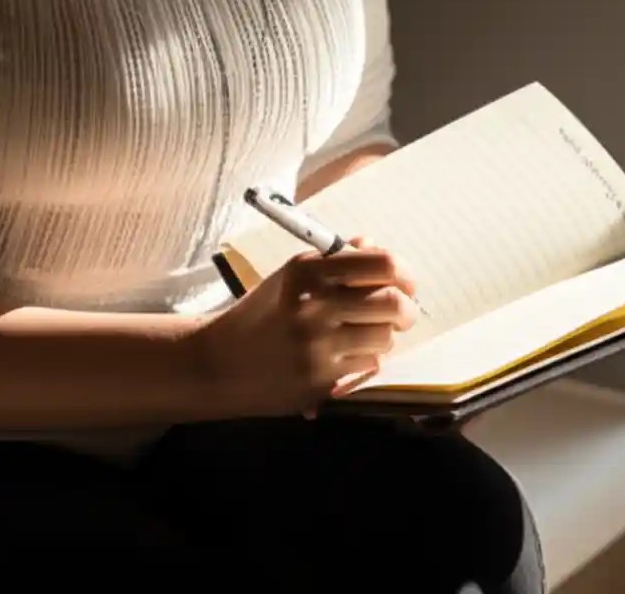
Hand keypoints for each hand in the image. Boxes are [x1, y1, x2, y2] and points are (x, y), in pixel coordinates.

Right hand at [193, 237, 417, 417]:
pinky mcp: (320, 380)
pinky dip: (365, 360)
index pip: (383, 264)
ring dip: (383, 337)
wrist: (218, 362)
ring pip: (385, 338)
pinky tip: (345, 357)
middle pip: (394, 304)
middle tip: (401, 314)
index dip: (405, 274)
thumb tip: (373, 245)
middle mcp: (314, 305)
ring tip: (363, 336)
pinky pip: (369, 365)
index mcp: (308, 270)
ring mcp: (317, 345)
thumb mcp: (292, 276)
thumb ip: (336, 260)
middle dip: (407, 310)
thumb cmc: (264, 314)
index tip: (405, 283)